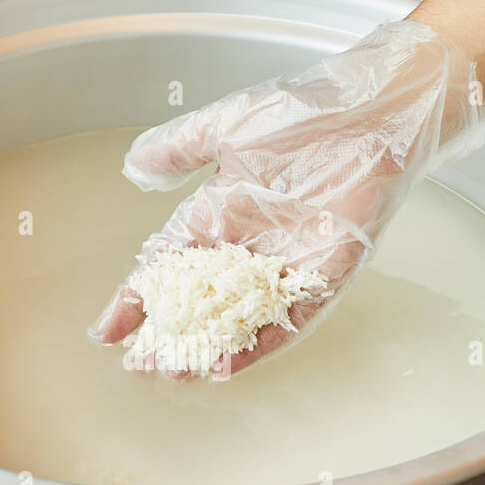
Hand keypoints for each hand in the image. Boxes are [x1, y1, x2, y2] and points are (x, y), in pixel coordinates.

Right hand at [89, 18, 484, 378]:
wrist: (373, 112)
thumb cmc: (304, 112)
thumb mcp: (225, 128)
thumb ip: (178, 149)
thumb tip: (133, 166)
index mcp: (219, 213)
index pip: (168, 266)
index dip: (137, 298)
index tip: (110, 329)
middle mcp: (249, 246)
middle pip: (201, 303)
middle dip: (171, 335)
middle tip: (141, 364)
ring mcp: (286, 265)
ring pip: (240, 319)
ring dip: (210, 347)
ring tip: (179, 373)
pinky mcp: (324, 276)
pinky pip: (289, 319)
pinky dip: (260, 343)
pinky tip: (230, 364)